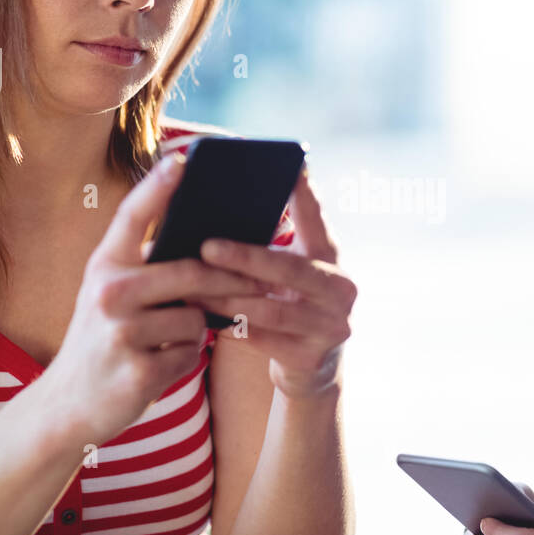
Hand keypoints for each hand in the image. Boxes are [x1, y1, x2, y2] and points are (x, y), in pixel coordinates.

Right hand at [44, 152, 266, 443]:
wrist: (67, 403)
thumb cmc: (102, 339)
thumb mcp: (110, 294)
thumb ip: (144, 266)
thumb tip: (207, 243)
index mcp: (104, 266)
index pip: (133, 216)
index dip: (158, 186)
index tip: (182, 158)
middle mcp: (108, 293)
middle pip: (191, 272)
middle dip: (229, 281)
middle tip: (257, 283)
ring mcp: (121, 333)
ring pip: (196, 318)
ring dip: (196, 330)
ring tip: (166, 339)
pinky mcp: (138, 371)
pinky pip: (189, 354)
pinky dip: (184, 359)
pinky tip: (159, 365)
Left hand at [194, 168, 356, 403]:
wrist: (313, 367)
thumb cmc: (290, 305)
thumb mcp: (292, 274)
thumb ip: (274, 246)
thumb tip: (222, 210)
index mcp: (332, 260)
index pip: (318, 222)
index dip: (306, 196)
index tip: (293, 167)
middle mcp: (340, 290)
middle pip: (291, 269)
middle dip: (246, 258)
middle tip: (207, 246)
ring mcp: (330, 326)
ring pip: (271, 309)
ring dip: (228, 298)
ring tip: (193, 288)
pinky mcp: (310, 357)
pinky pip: (263, 340)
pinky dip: (232, 328)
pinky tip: (204, 320)